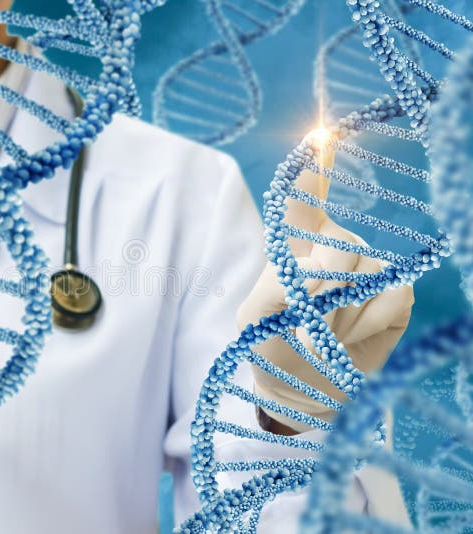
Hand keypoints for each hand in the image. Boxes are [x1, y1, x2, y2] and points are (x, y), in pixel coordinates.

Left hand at [236, 131, 413, 434]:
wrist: (304, 392)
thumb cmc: (273, 348)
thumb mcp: (255, 320)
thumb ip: (275, 289)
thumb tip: (317, 274)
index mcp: (294, 249)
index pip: (302, 200)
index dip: (312, 168)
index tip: (320, 133)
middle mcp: (334, 248)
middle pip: (339, 242)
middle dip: (324, 283)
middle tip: (309, 316)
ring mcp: (367, 268)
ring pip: (364, 274)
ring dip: (340, 314)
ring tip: (326, 334)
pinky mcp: (395, 293)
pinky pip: (390, 296)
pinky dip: (365, 325)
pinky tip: (351, 338)